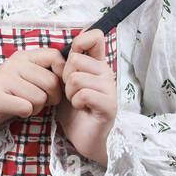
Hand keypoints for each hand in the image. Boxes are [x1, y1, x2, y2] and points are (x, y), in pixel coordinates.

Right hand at [0, 47, 66, 135]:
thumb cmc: (10, 94)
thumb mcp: (27, 77)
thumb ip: (45, 71)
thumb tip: (72, 72)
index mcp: (23, 56)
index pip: (54, 56)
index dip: (62, 73)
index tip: (57, 86)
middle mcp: (13, 64)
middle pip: (50, 81)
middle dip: (51, 97)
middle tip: (42, 102)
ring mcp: (3, 79)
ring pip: (39, 97)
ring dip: (37, 108)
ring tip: (26, 105)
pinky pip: (26, 107)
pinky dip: (25, 113)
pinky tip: (16, 110)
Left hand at [54, 28, 117, 165]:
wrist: (82, 138)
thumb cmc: (74, 110)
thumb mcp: (67, 83)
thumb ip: (68, 65)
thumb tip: (68, 44)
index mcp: (97, 65)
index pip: (95, 37)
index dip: (80, 41)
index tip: (73, 56)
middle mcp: (106, 73)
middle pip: (75, 59)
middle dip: (65, 77)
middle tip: (72, 92)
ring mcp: (110, 89)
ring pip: (76, 78)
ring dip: (69, 93)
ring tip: (76, 102)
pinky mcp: (109, 105)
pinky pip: (83, 94)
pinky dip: (76, 103)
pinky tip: (82, 109)